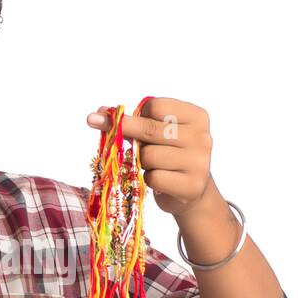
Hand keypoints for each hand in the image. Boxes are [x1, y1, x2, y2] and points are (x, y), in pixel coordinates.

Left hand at [86, 97, 213, 216]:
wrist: (192, 191)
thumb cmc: (169, 156)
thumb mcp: (157, 134)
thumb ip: (132, 121)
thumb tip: (97, 114)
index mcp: (196, 117)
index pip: (156, 106)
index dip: (138, 114)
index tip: (133, 121)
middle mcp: (202, 137)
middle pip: (150, 129)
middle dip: (125, 131)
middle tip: (95, 123)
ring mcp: (199, 163)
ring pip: (149, 156)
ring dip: (140, 161)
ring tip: (151, 165)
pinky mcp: (191, 186)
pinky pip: (153, 178)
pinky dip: (148, 179)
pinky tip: (158, 180)